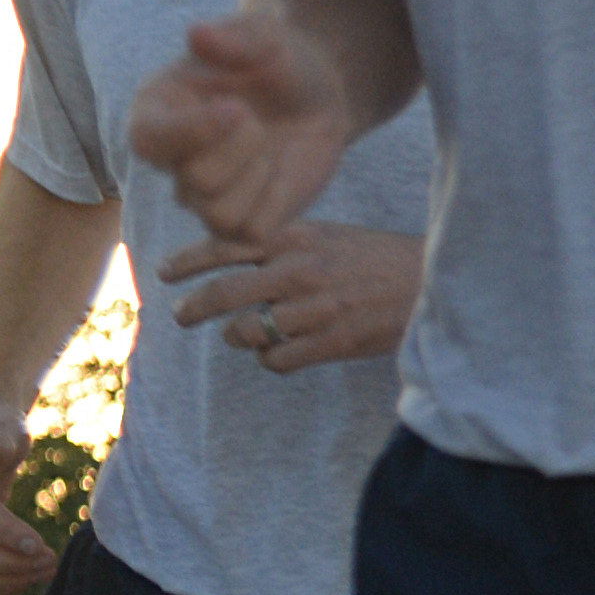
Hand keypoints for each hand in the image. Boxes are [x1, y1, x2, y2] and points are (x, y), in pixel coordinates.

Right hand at [129, 10, 357, 250]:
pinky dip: (275, 204)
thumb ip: (234, 37)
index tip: (237, 108)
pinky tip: (279, 173)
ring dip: (259, 177)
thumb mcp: (265, 38)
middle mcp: (172, 159)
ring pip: (220, 215)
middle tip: (257, 117)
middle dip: (243, 147)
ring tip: (268, 146)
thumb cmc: (278, 61)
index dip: (191, 132)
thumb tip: (199, 34)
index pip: (148, 140)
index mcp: (157, 110)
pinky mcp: (239, 223)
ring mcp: (202, 196)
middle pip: (197, 180)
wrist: (317, 95)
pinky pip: (251, 233)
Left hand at [166, 220, 421, 371]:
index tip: (165, 274)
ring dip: (237, 336)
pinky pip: (277, 360)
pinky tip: (279, 351)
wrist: (429, 282)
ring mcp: (316, 309)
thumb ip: (280, 242)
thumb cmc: (374, 258)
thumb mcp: (326, 234)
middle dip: (193, 308)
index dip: (186, 262)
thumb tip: (230, 253)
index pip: (223, 246)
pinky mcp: (333, 342)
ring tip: (243, 334)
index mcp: (294, 238)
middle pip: (223, 293)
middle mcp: (299, 271)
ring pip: (246, 332)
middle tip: (182, 316)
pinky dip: (270, 359)